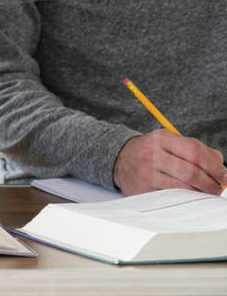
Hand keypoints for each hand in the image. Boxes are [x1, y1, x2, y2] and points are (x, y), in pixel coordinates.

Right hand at [112, 130, 226, 194]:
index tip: (224, 176)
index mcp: (162, 138)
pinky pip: (171, 197)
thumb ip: (198, 150)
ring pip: (182, 187)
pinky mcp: (142, 190)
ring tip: (206, 193)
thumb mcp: (171, 142)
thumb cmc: (152, 151)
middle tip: (218, 188)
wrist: (120, 160)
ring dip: (200, 193)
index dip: (214, 167)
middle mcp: (151, 154)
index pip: (195, 152)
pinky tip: (190, 196)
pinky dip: (185, 198)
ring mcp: (145, 173)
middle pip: (190, 172)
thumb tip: (221, 168)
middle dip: (210, 183)